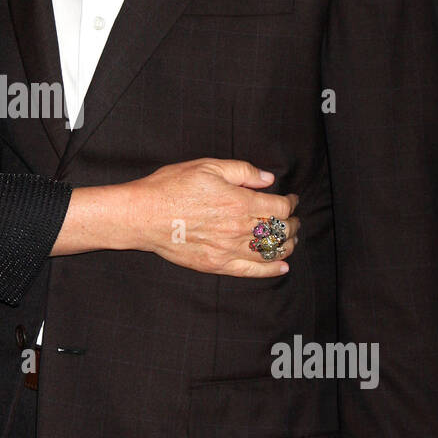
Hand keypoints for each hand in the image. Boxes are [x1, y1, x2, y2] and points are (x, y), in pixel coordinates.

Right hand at [131, 158, 298, 276]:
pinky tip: (281, 266)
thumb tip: (267, 178)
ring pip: (270, 251)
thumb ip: (242, 171)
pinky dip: (270, 269)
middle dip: (292, 224)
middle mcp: (238, 228)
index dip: (291, 203)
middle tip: (293, 220)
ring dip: (286, 245)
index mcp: (239, 202)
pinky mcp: (217, 264)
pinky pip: (251, 271)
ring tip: (289, 240)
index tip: (291, 199)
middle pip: (280, 230)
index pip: (280, 206)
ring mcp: (228, 249)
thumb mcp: (207, 167)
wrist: (143, 215)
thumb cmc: (171, 187)